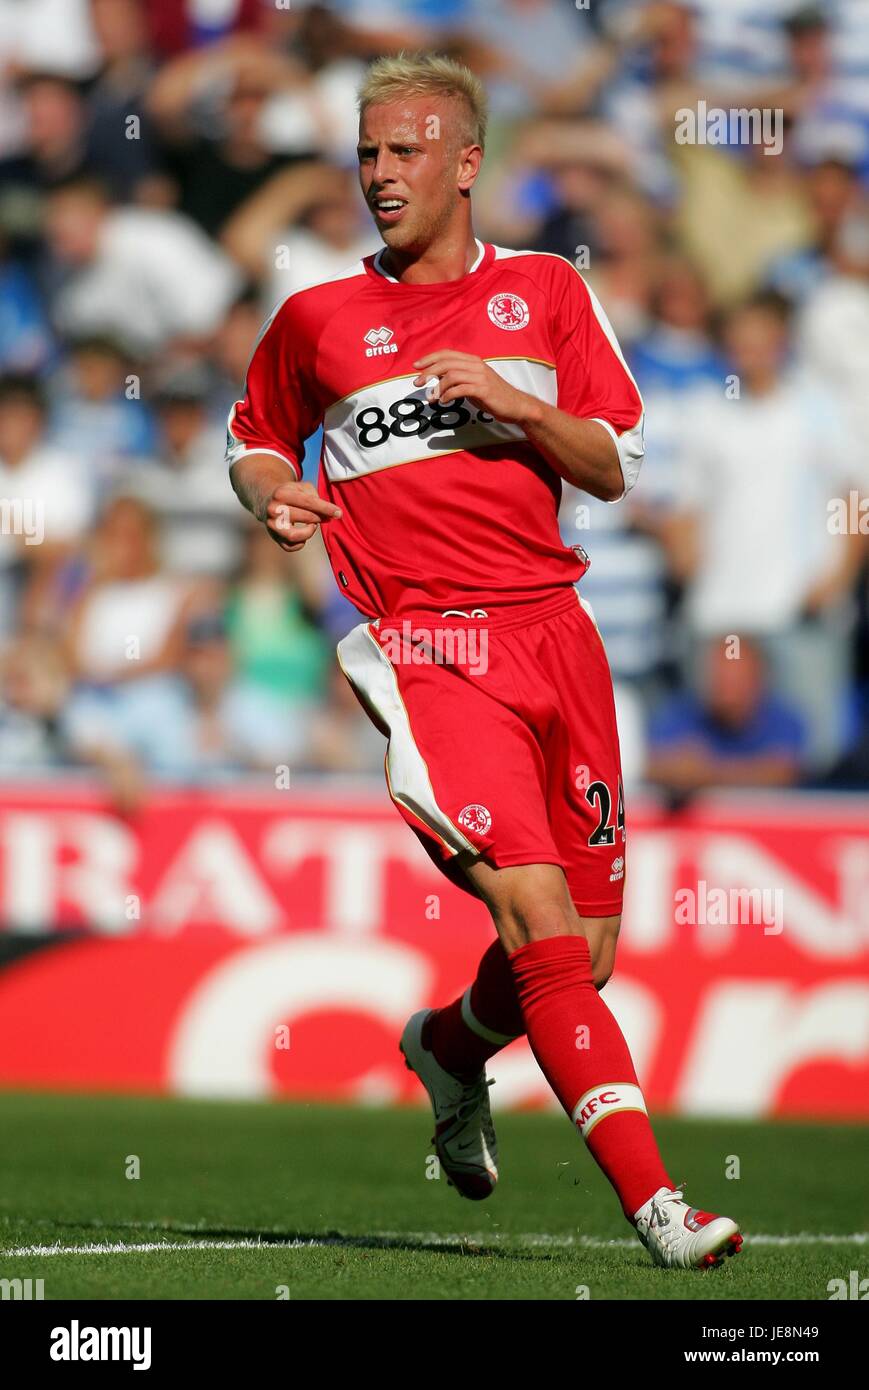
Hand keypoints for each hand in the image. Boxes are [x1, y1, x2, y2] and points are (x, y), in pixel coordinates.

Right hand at [265, 480, 341, 551]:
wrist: (267, 501)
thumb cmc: (291, 494)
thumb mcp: (301, 487)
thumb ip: (316, 496)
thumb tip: (331, 514)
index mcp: (281, 493)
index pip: (308, 502)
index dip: (326, 508)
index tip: (339, 513)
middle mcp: (274, 510)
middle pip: (305, 517)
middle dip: (320, 518)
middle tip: (326, 517)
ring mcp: (272, 525)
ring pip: (295, 536)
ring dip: (309, 532)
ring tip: (313, 525)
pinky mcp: (274, 537)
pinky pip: (291, 547)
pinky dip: (301, 543)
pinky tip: (304, 535)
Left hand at [412, 351, 535, 424]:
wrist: (516, 405)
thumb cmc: (493, 396)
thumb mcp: (473, 383)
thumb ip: (458, 379)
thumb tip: (437, 380)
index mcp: (473, 361)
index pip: (447, 354)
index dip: (430, 358)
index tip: (416, 366)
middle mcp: (476, 365)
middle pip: (446, 363)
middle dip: (428, 372)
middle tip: (417, 383)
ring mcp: (481, 377)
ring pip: (452, 375)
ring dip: (437, 387)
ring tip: (432, 398)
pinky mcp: (484, 390)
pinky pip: (461, 389)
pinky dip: (448, 395)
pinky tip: (444, 402)